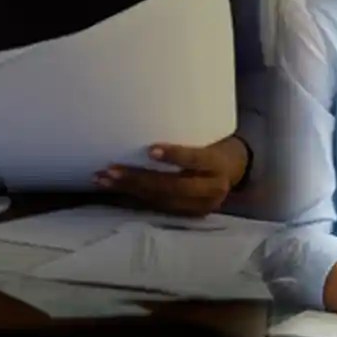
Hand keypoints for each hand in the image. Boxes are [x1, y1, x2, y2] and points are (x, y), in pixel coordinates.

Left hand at [95, 136, 247, 215]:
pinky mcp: (186, 216)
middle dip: (139, 180)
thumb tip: (142, 120)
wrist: (233, 169)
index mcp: (217, 165)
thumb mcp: (207, 136)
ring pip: (161, 201)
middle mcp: (211, 190)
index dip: (175, 156)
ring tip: (103, 179)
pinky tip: (113, 190)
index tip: (150, 149)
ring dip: (128, 191)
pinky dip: (133, 199)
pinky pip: (156, 208)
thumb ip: (186, 137)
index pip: (196, 160)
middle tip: (111, 170)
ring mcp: (199, 207)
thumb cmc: (213, 144)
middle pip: (173, 187)